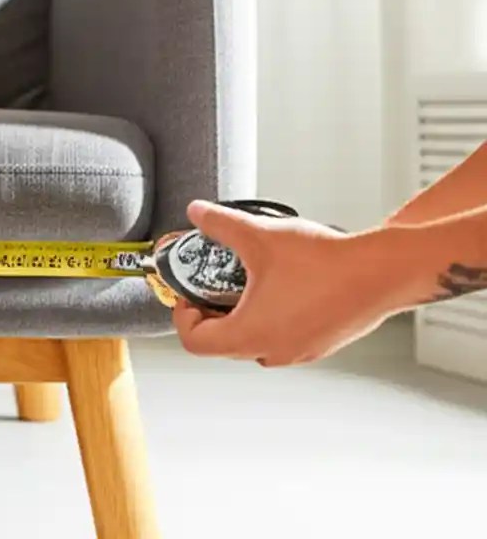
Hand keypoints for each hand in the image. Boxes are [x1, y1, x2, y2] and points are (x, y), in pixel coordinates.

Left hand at [171, 200, 404, 366]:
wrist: (383, 271)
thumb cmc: (325, 262)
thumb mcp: (260, 236)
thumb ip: (221, 224)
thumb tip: (197, 212)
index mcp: (250, 335)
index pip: (195, 342)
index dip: (183, 315)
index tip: (189, 292)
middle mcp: (272, 352)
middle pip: (221, 344)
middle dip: (211, 312)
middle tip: (212, 284)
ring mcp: (300, 352)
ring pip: (253, 342)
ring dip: (241, 316)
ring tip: (247, 282)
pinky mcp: (321, 345)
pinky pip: (282, 338)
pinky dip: (271, 319)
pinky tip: (281, 287)